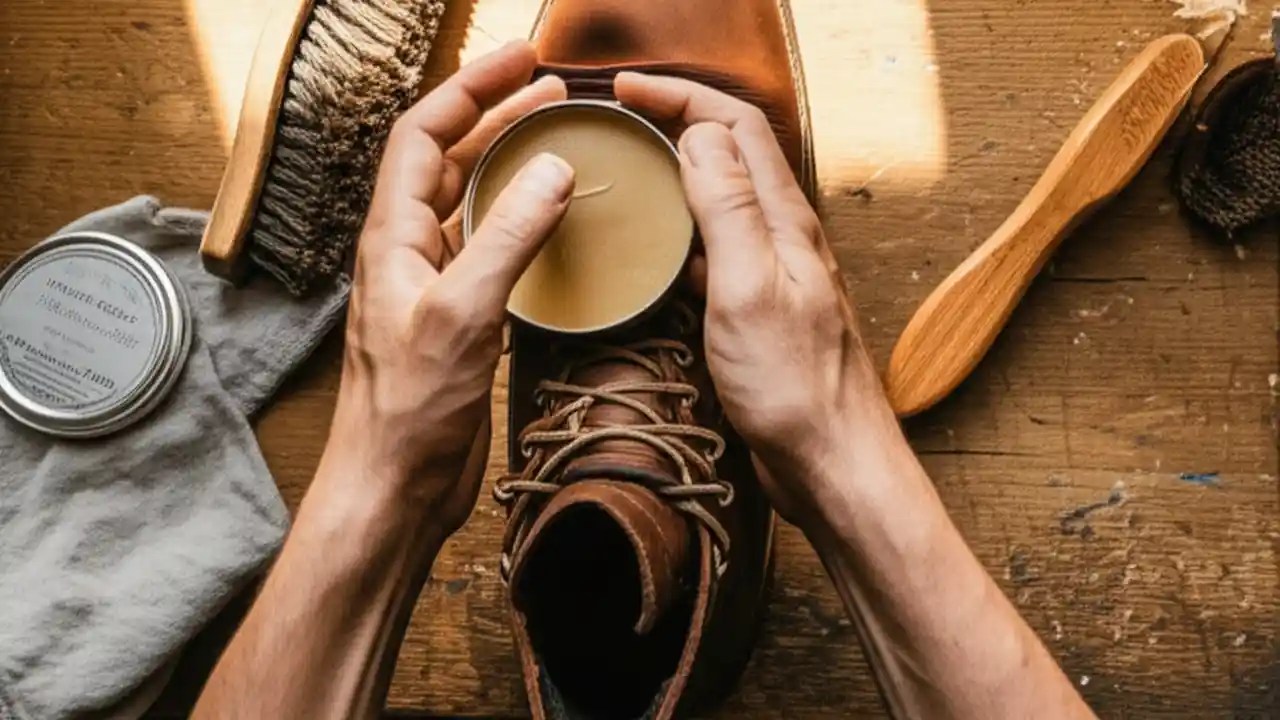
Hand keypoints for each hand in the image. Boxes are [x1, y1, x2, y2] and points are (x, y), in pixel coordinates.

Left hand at [321, 43, 573, 538]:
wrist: (394, 486)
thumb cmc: (408, 412)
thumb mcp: (463, 314)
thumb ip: (507, 238)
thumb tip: (551, 170)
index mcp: (393, 237)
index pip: (424, 134)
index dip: (471, 88)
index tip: (523, 61)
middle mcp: (408, 250)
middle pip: (449, 158)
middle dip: (497, 114)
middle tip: (552, 87)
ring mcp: (432, 283)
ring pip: (469, 200)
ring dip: (508, 163)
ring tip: (556, 136)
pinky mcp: (457, 317)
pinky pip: (487, 247)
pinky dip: (519, 219)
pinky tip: (549, 217)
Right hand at [616, 74, 891, 521]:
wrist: (833, 463)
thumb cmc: (796, 388)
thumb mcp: (749, 288)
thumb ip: (728, 207)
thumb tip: (700, 134)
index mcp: (785, 221)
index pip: (735, 125)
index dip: (681, 96)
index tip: (624, 91)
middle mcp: (784, 237)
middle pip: (730, 154)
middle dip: (676, 122)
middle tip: (618, 123)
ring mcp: (773, 274)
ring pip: (721, 203)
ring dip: (677, 177)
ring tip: (627, 177)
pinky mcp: (760, 312)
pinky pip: (716, 254)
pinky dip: (681, 236)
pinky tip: (652, 256)